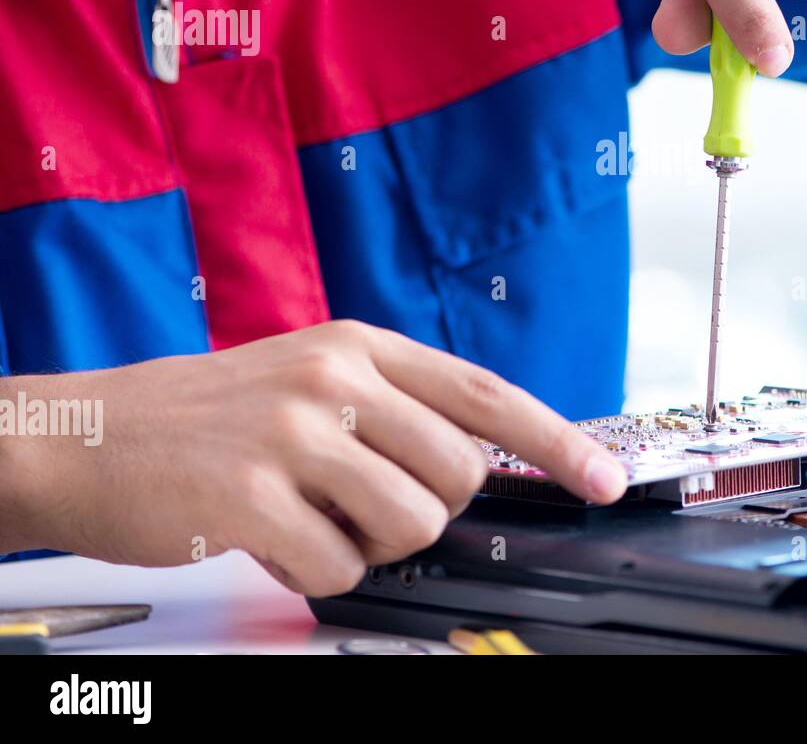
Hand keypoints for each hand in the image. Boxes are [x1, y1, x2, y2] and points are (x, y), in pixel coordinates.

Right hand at [0, 320, 626, 595]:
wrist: (88, 433)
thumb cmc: (209, 413)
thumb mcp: (309, 376)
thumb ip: (393, 406)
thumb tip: (476, 462)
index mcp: (360, 347)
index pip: (486, 393)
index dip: (556, 441)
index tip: (603, 480)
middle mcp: (336, 379)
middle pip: (458, 477)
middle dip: (425, 511)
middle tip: (357, 502)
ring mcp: (294, 434)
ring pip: (410, 526)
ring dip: (368, 545)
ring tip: (309, 518)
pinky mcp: (251, 496)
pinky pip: (339, 570)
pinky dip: (313, 574)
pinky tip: (268, 539)